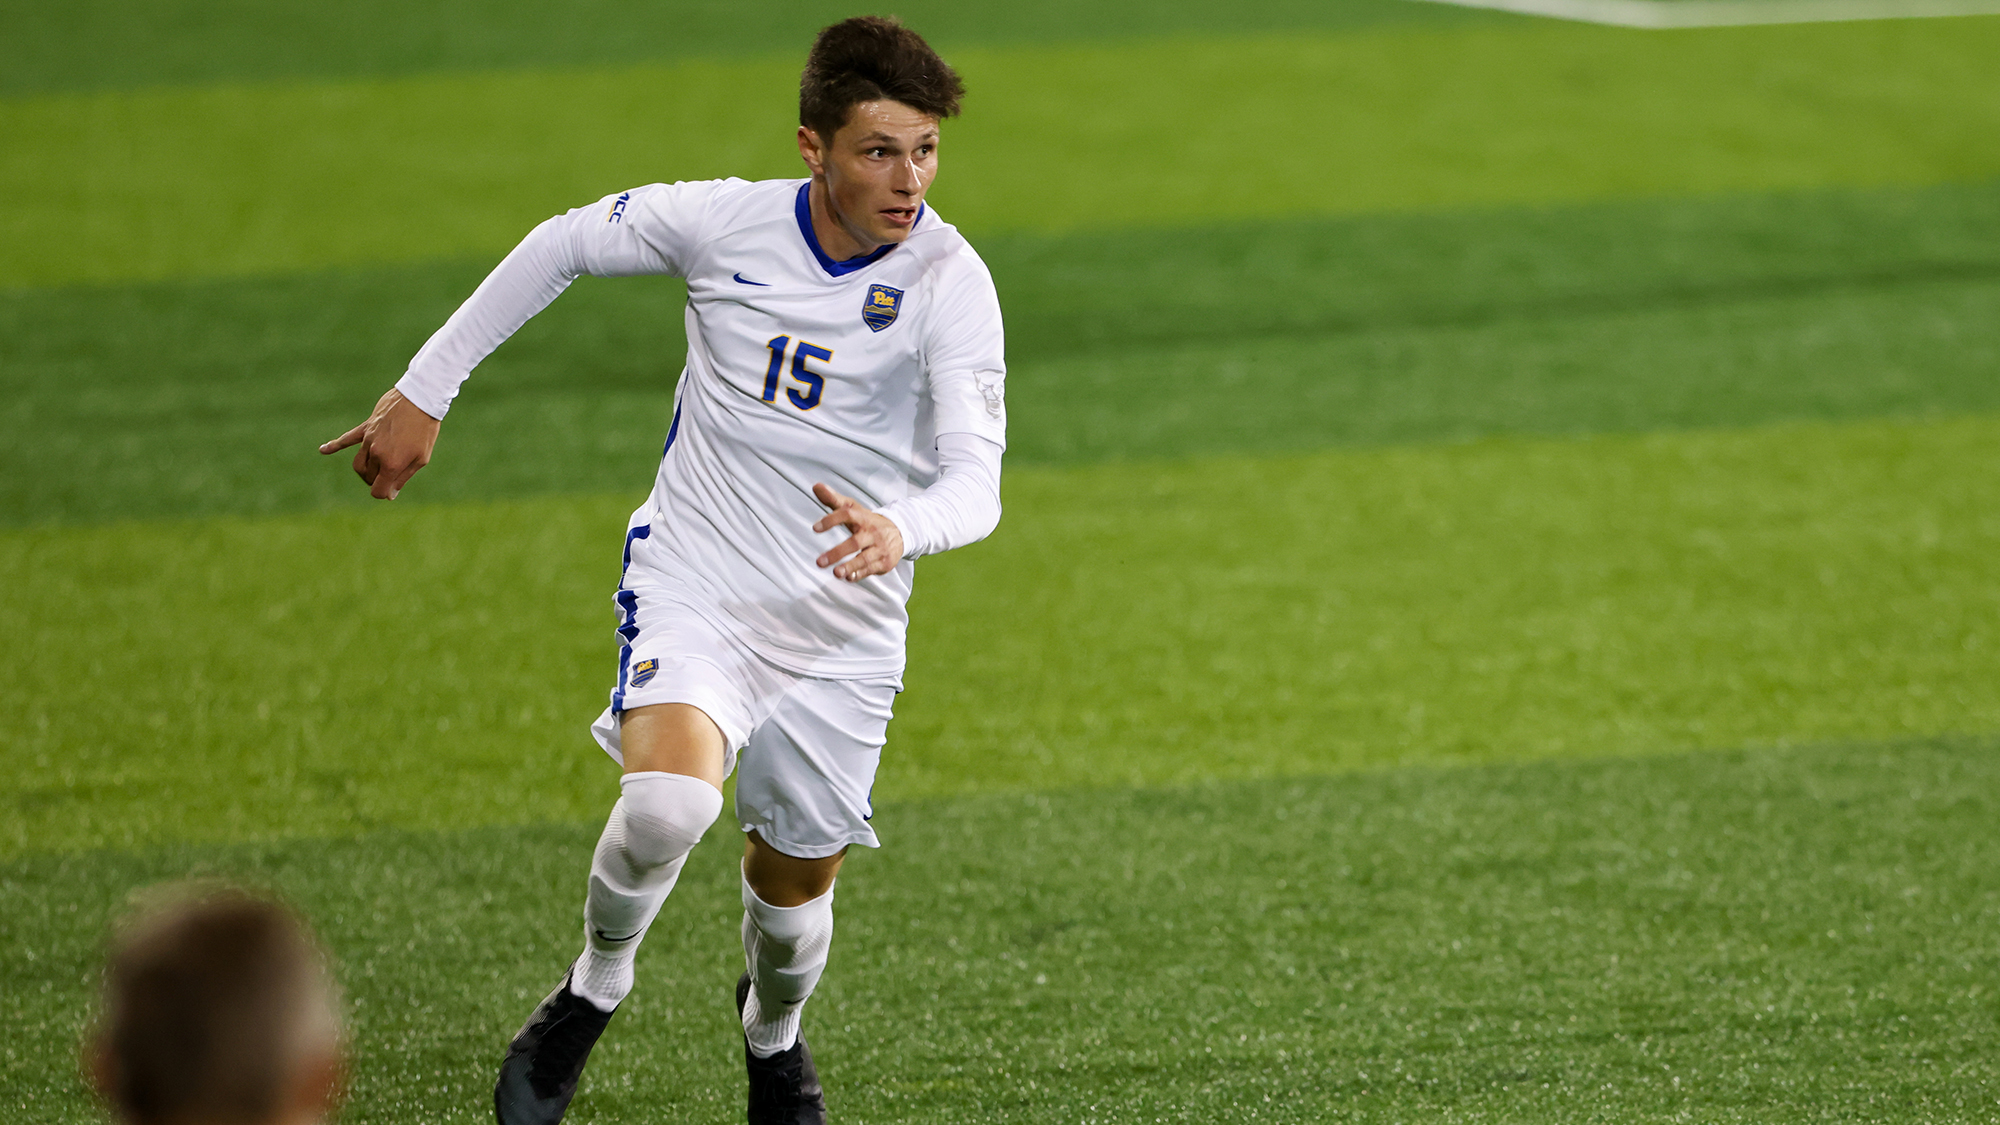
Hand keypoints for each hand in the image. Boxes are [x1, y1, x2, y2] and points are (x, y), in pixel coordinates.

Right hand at [319, 388, 440, 499]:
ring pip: (359, 464)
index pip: (378, 490)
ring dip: (365, 471)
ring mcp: (369, 439)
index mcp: (392, 464)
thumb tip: (389, 495)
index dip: (383, 494)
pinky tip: (323, 450)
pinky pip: (347, 439)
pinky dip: (334, 445)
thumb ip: (403, 478)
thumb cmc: (424, 431)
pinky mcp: (366, 427)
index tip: (390, 492)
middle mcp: (376, 453)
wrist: (420, 400)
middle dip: (377, 481)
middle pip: (368, 477)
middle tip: (389, 477)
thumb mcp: (420, 459)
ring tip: (374, 471)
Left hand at [812, 483, 903, 581]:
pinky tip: (848, 577)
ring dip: (849, 566)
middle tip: (819, 562)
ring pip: (864, 558)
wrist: (900, 532)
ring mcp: (880, 549)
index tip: (815, 528)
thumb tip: (816, 486)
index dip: (831, 520)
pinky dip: (860, 574)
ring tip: (835, 573)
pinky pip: (871, 569)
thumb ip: (833, 500)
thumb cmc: (868, 521)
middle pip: (855, 542)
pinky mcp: (885, 562)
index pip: (847, 514)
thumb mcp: (854, 508)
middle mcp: (872, 533)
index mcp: (863, 518)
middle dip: (837, 552)